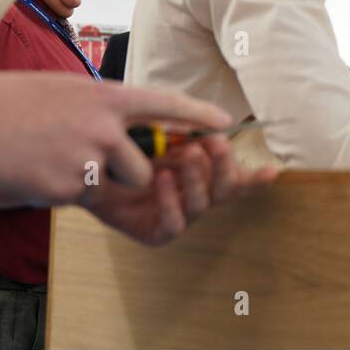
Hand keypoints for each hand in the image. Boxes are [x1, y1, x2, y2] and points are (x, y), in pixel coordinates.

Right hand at [0, 71, 232, 207]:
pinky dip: (63, 189)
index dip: (199, 115)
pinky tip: (36, 167)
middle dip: (129, 176)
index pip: (166, 105)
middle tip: (92, 160)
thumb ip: (108, 109)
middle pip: (144, 170)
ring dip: (99, 185)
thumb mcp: (73, 91)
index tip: (225, 122)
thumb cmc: (19, 100)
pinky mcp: (64, 189)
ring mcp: (86, 159)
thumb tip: (135, 126)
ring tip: (58, 158)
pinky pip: (80, 198)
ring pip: (116, 188)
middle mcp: (105, 128)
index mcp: (108, 97)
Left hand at [83, 136, 277, 243]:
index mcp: (199, 171)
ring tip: (184, 154)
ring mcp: (173, 214)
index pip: (235, 177)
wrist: (77, 156)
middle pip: (224, 190)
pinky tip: (161, 180)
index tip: (271, 170)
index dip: (254, 178)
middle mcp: (190, 194)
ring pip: (202, 205)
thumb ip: (187, 117)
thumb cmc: (119, 139)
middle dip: (225, 167)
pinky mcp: (152, 232)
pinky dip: (172, 201)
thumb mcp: (156, 119)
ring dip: (197, 178)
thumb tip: (224, 121)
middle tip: (216, 143)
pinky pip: (174, 225)